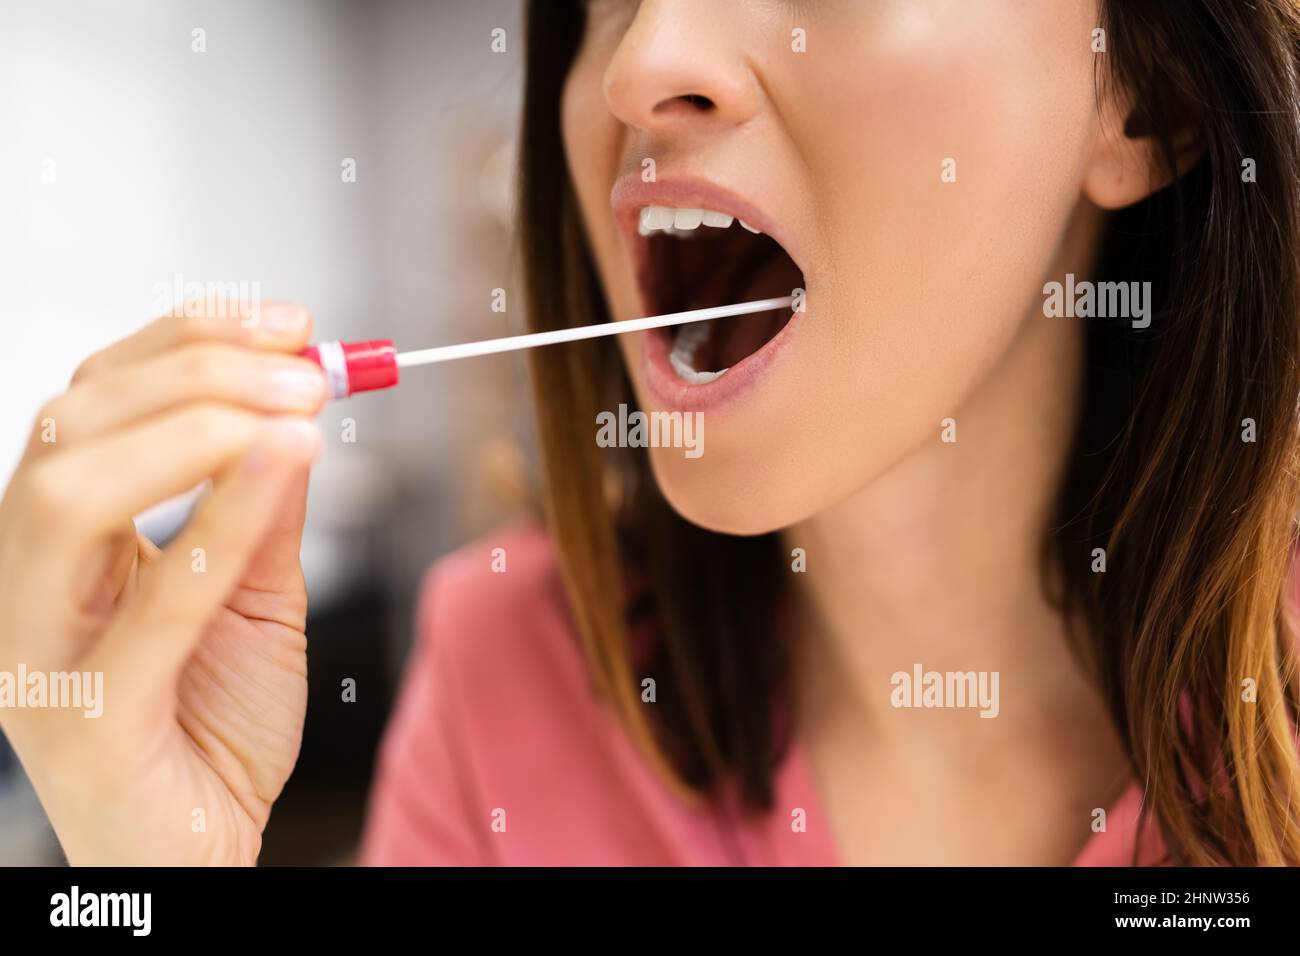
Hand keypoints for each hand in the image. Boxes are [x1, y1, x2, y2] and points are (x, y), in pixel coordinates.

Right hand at [0, 300, 326, 864]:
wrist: (203, 849)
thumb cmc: (217, 724)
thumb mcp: (256, 594)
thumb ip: (264, 508)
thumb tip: (297, 408)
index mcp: (56, 542)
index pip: (93, 405)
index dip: (184, 342)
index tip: (287, 320)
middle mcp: (24, 584)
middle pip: (68, 431)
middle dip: (195, 374)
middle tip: (307, 367)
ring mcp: (37, 651)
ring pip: (66, 496)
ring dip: (193, 428)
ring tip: (297, 407)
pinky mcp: (83, 716)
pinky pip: (149, 603)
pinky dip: (219, 517)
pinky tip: (286, 461)